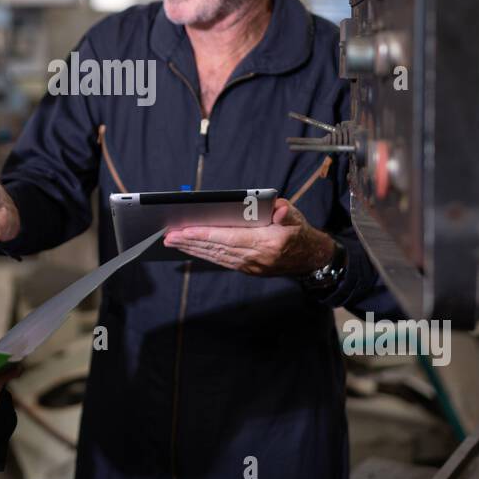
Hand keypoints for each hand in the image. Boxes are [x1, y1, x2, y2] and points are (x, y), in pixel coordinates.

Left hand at [163, 197, 334, 275]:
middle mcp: (256, 258)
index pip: (229, 237)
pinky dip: (204, 254)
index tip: (185, 230)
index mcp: (267, 243)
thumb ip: (285, 211)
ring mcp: (251, 267)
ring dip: (193, 249)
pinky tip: (191, 248)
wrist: (310, 258)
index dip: (205, 234)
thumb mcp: (296, 216)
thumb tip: (277, 209)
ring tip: (173, 242)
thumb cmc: (298, 231)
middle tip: (169, 236)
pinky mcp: (247, 270)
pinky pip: (221, 261)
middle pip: (217, 249)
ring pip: (216, 257)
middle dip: (191, 242)